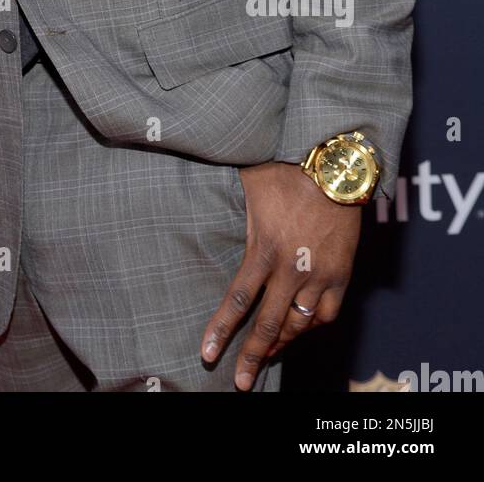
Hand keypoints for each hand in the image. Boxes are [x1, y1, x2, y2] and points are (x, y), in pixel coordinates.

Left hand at [199, 161, 360, 389]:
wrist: (334, 166)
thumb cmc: (284, 169)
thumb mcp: (250, 190)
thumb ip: (236, 217)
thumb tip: (210, 217)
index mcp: (263, 249)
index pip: (239, 301)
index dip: (221, 330)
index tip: (208, 354)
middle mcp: (291, 269)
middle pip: (269, 325)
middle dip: (253, 357)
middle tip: (241, 382)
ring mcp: (319, 275)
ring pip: (300, 324)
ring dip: (282, 345)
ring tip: (267, 360)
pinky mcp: (341, 273)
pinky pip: (327, 313)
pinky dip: (313, 326)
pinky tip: (301, 331)